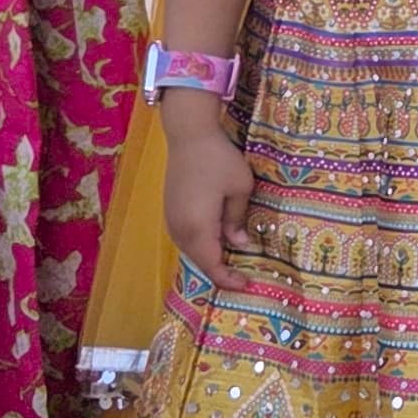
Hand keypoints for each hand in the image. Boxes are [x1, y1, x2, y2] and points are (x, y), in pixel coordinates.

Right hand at [162, 112, 258, 291]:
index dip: (228, 279)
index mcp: (198, 228)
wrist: (189, 134)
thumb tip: (240, 243)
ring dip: (209, 258)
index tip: (247, 283)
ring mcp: (171, 220)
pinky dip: (200, 245)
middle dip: (220, 271)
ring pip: (191, 250)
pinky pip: (185, 238)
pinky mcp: (169, 210)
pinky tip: (215, 241)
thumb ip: (237, 220)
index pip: (212, 265)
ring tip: (231, 260)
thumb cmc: (219, 159)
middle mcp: (180, 229)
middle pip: (200, 261)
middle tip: (242, 274)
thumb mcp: (240, 188)